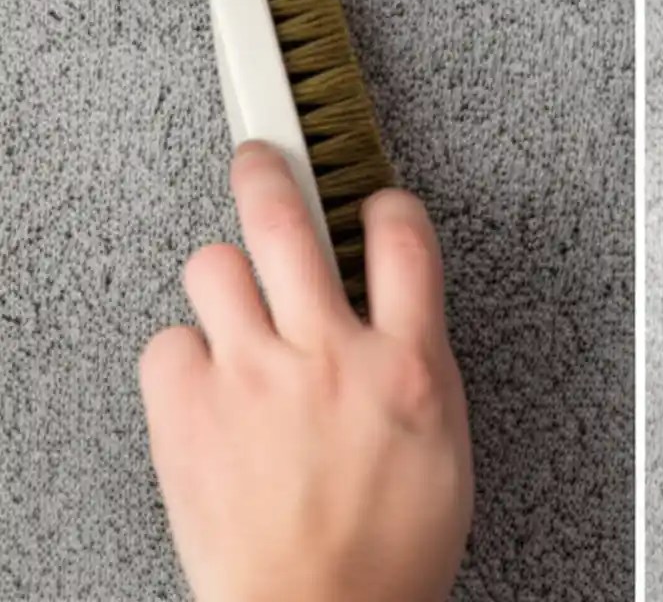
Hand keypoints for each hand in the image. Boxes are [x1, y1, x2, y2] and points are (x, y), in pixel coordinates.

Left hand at [139, 142, 471, 601]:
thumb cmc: (390, 553)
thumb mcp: (444, 446)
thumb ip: (417, 366)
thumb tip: (398, 324)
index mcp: (407, 365)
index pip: (402, 237)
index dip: (384, 201)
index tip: (373, 201)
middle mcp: (328, 357)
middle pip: (288, 219)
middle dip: (270, 169)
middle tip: (263, 158)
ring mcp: (251, 378)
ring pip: (214, 264)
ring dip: (225, 277)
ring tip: (235, 305)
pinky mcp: (186, 412)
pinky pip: (168, 342)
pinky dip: (185, 356)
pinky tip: (209, 385)